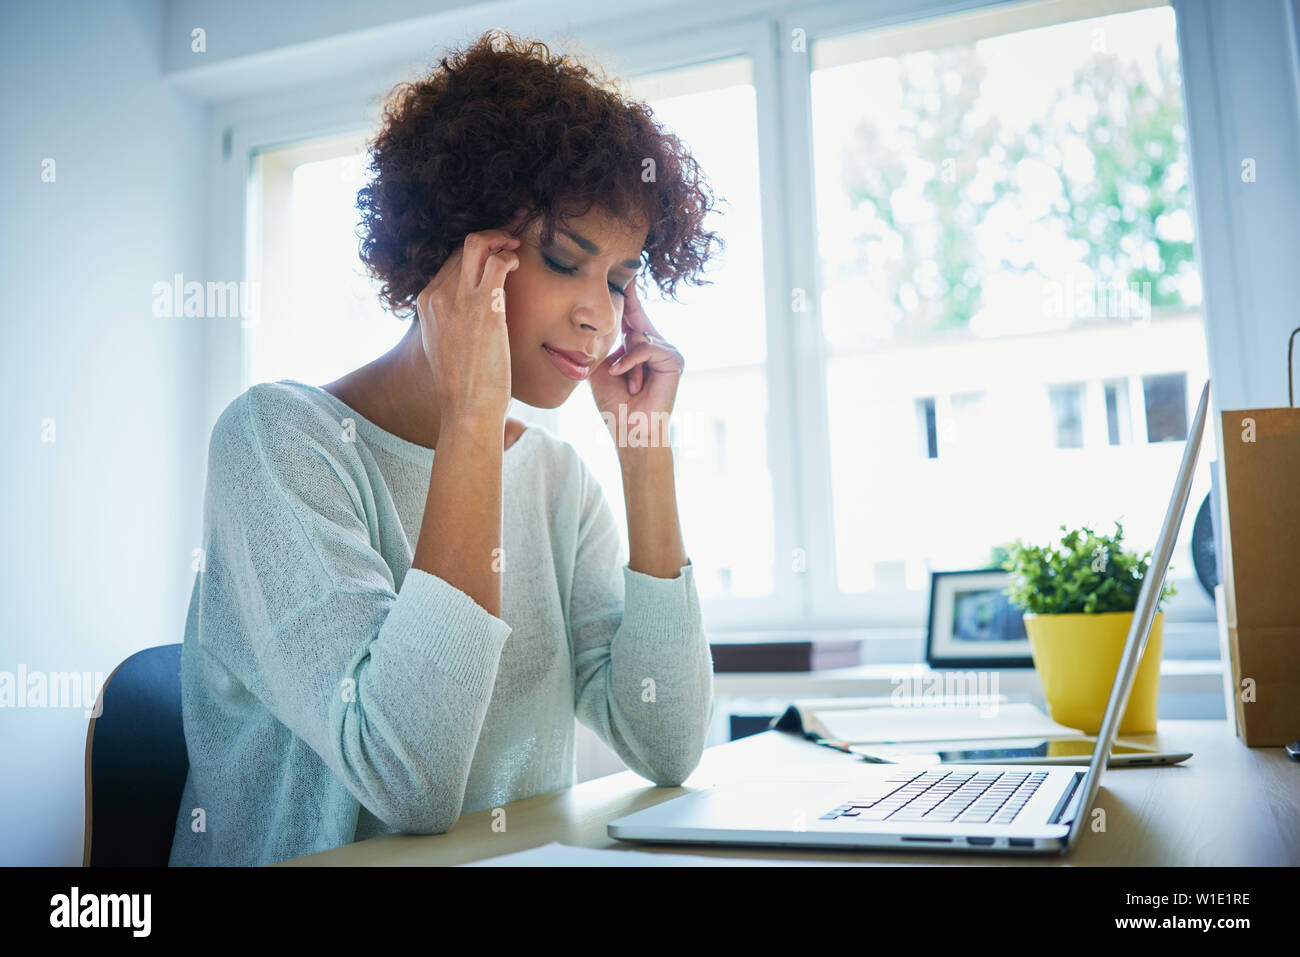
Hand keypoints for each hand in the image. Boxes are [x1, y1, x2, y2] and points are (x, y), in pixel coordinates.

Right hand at [414, 216, 525, 424]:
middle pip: (463, 246)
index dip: (476, 250)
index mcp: (427, 303)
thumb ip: (449, 323)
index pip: (451, 261)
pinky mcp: (483, 307)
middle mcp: (438, 295)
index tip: (495, 245)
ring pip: (477, 243)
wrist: (466, 407)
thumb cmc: (463, 385)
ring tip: (517, 245)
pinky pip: (497, 263)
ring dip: (502, 238)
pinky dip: (510, 258)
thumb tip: (465, 316)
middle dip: (492, 233)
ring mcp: (458, 299)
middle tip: (513, 234)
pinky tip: (519, 266)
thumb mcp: (444, 347)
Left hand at [588, 278, 684, 449]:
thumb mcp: (599, 369)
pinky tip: (623, 377)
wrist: (630, 431)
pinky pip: (646, 347)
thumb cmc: (614, 405)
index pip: (631, 313)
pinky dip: (631, 362)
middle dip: (628, 298)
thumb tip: (597, 324)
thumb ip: (602, 346)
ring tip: (624, 382)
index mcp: (636, 345)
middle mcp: (654, 344)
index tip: (623, 269)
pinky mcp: (675, 359)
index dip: (627, 293)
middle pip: (637, 314)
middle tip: (625, 269)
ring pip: (639, 336)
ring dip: (625, 361)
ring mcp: (666, 350)